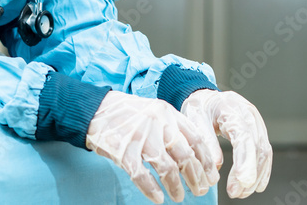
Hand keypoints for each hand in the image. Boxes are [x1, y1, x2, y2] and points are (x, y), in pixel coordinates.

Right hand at [85, 91, 219, 202]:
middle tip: (200, 190)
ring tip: (179, 196)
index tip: (211, 176)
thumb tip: (194, 155)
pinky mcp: (124, 151)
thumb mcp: (155, 112)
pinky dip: (151, 189)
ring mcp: (141, 137)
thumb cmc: (128, 115)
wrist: (96, 110)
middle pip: (185, 155)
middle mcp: (158, 123)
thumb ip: (173, 128)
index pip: (195, 139)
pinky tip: (158, 198)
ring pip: (166, 167)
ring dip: (175, 186)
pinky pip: (141, 175)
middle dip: (195, 177)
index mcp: (168, 113)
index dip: (205, 161)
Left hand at [181, 89, 272, 198]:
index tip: (241, 181)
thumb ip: (206, 139)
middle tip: (236, 192)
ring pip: (264, 151)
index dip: (245, 161)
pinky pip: (265, 151)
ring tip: (242, 192)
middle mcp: (249, 114)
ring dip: (256, 175)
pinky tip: (257, 185)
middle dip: (249, 173)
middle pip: (257, 146)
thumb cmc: (200, 106)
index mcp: (232, 108)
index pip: (244, 136)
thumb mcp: (195, 118)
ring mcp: (256, 122)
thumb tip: (217, 165)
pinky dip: (262, 170)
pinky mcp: (258, 130)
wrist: (208, 97)